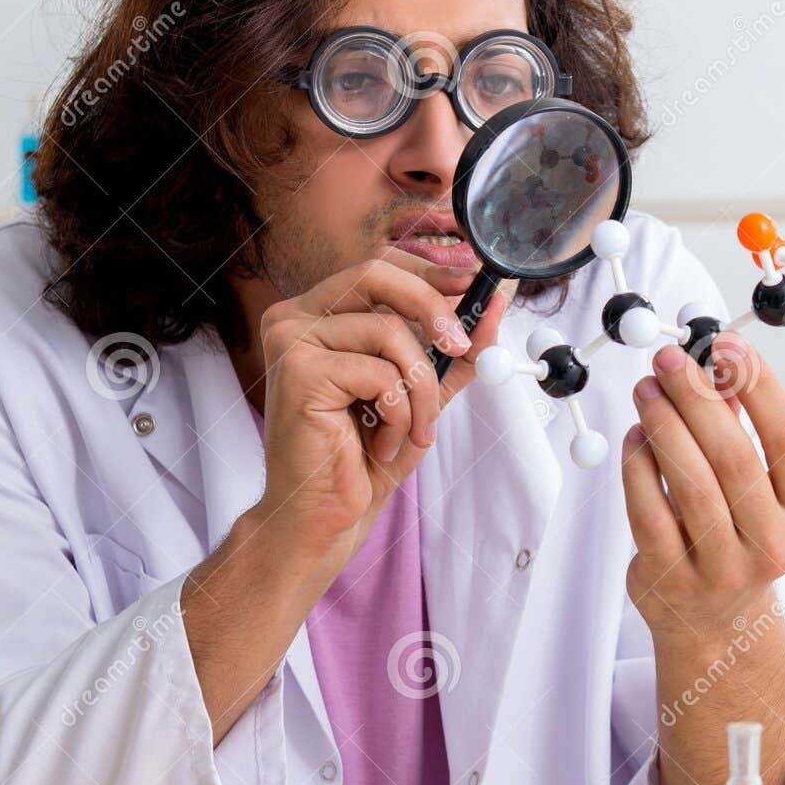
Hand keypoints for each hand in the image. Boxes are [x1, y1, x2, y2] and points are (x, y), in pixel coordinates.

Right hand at [251, 250, 505, 582]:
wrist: (326, 517)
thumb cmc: (362, 458)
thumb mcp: (421, 395)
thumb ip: (453, 353)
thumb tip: (494, 306)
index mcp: (318, 314)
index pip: (378, 267)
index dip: (429, 271)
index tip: (472, 285)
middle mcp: (296, 317)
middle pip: (376, 273)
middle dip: (433, 307)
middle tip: (461, 347)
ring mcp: (291, 341)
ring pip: (389, 332)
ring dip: (421, 388)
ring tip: (415, 430)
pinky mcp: (297, 372)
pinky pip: (379, 374)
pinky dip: (399, 412)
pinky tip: (381, 441)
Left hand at [620, 334, 784, 646]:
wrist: (713, 622)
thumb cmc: (736, 534)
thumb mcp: (756, 489)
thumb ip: (740, 428)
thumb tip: (718, 361)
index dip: (759, 385)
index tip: (726, 343)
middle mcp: (772, 548)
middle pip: (733, 456)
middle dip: (696, 396)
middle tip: (669, 359)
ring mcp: (720, 570)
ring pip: (688, 481)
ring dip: (662, 422)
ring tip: (646, 388)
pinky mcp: (670, 580)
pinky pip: (647, 509)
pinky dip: (637, 464)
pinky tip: (635, 435)